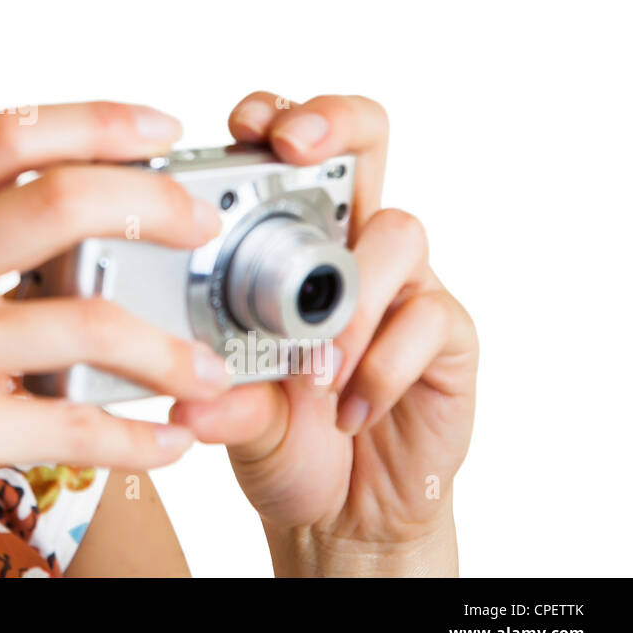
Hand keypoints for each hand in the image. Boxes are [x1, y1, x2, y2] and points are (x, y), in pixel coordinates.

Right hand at [0, 101, 232, 576]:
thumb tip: (61, 221)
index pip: (2, 138)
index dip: (96, 121)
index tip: (158, 128)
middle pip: (56, 201)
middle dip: (153, 204)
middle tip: (197, 226)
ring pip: (86, 320)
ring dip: (167, 348)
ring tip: (202, 370)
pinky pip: (74, 422)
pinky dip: (136, 436)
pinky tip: (162, 441)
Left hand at [169, 92, 477, 574]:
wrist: (342, 515)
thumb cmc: (282, 439)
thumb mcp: (234, 414)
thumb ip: (219, 395)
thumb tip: (184, 395)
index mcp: (289, 242)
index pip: (289, 150)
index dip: (273, 117)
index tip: (242, 126)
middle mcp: (350, 245)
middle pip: (365, 138)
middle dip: (331, 121)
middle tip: (294, 146)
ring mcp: (403, 284)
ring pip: (398, 230)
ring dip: (348, 297)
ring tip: (312, 371)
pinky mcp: (448, 335)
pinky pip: (428, 318)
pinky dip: (383, 365)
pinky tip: (352, 409)